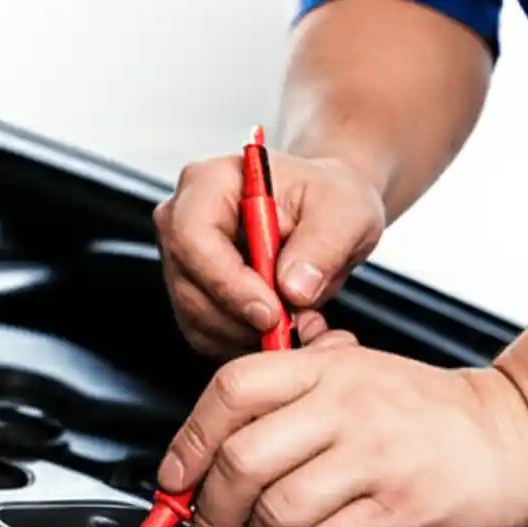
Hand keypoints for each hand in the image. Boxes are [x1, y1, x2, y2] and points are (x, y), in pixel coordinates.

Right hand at [153, 152, 385, 358]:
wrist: (325, 216)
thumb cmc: (327, 201)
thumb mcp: (344, 212)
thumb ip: (322, 246)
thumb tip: (294, 288)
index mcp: (210, 183)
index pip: (194, 237)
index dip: (227, 281)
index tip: (271, 312)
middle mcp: (183, 220)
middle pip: (189, 284)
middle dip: (241, 317)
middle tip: (291, 326)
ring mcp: (183, 261)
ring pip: (196, 316)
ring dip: (246, 332)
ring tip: (293, 322)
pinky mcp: (192, 294)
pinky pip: (206, 334)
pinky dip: (243, 342)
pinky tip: (277, 329)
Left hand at [156, 313, 527, 526]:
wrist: (519, 434)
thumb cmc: (434, 413)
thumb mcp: (361, 372)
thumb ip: (296, 390)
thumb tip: (217, 441)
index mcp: (328, 369)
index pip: (232, 388)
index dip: (189, 441)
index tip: (175, 481)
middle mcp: (346, 407)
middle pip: (241, 460)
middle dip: (208, 513)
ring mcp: (374, 456)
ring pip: (276, 511)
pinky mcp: (400, 507)